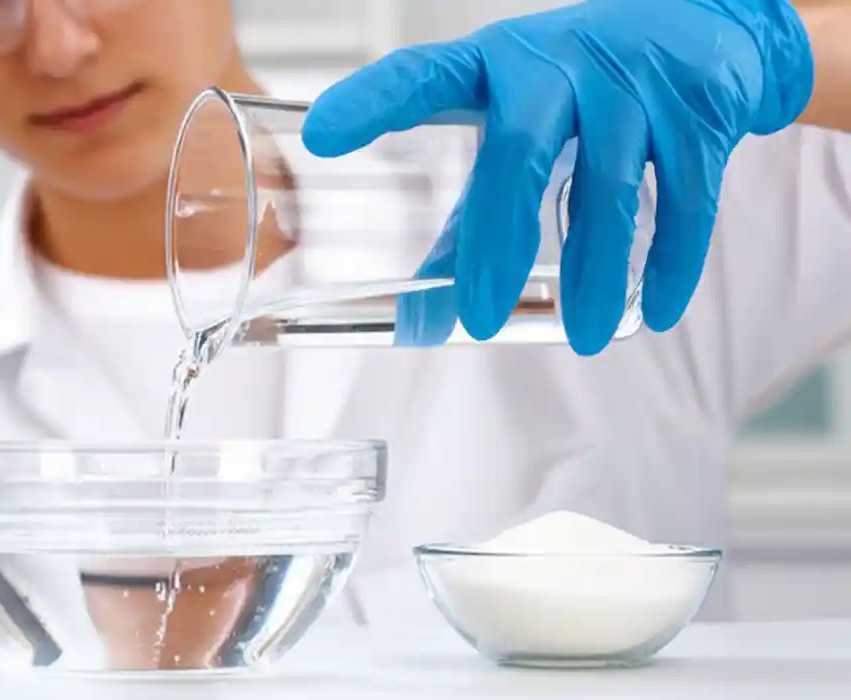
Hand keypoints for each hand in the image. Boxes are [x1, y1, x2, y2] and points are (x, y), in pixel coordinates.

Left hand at [304, 0, 813, 354]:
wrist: (708, 27)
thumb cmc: (581, 92)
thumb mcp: (516, 134)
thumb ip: (468, 224)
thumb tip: (421, 325)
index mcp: (492, 67)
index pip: (421, 77)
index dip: (372, 103)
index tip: (321, 135)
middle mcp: (556, 63)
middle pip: (517, 151)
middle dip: (498, 240)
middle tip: (481, 318)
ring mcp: (632, 81)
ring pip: (610, 186)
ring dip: (597, 273)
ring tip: (583, 337)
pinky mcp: (698, 107)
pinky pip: (687, 197)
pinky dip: (671, 261)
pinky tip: (654, 312)